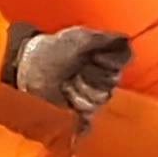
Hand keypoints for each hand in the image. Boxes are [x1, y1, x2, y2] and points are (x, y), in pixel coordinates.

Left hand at [14, 26, 132, 121]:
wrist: (31, 67)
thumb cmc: (54, 49)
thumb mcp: (79, 38)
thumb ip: (104, 39)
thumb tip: (126, 39)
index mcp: (106, 56)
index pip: (124, 60)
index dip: (110, 60)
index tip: (94, 56)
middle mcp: (104, 76)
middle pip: (113, 82)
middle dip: (91, 77)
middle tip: (74, 71)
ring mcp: (93, 95)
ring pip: (100, 100)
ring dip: (80, 91)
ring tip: (66, 84)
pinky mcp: (82, 111)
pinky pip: (91, 118)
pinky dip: (80, 112)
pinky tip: (68, 103)